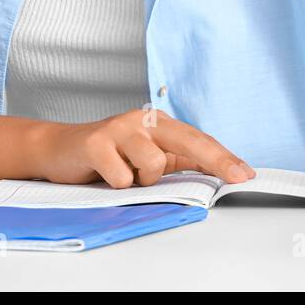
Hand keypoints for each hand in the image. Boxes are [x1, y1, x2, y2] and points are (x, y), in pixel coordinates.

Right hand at [33, 108, 255, 188]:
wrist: (59, 148)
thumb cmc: (107, 155)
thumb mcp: (145, 157)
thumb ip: (176, 162)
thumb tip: (214, 172)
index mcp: (158, 124)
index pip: (198, 140)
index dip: (223, 157)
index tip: (245, 174)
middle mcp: (142, 120)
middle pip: (189, 140)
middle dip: (217, 160)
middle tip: (236, 177)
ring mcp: (120, 128)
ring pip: (154, 163)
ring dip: (142, 180)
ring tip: (126, 175)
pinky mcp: (97, 142)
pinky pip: (122, 176)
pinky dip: (117, 184)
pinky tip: (105, 174)